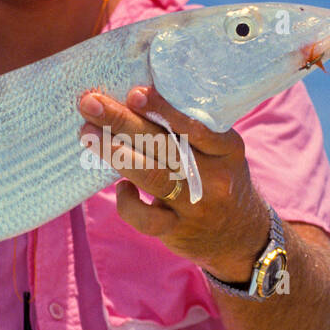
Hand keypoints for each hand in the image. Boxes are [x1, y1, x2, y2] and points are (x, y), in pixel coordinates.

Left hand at [78, 86, 270, 282]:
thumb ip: (188, 133)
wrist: (241, 236)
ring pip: (152, 177)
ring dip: (116, 153)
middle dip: (124, 122)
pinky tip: (121, 188)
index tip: (135, 93)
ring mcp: (196, 206)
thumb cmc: (218, 180)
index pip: (195, 128)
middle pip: (164, 146)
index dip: (164, 110)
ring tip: (88, 134)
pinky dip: (128, 202)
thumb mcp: (219, 154)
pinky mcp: (178, 230)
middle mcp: (213, 177)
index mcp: (226, 150)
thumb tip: (133, 101)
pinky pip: (147, 219)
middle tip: (91, 104)